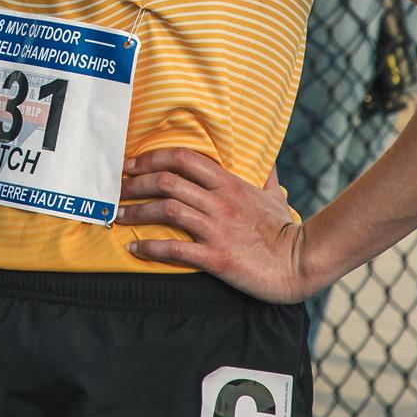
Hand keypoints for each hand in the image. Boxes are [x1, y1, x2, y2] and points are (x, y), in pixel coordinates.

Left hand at [113, 149, 312, 303]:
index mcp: (230, 183)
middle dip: (136, 184)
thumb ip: (263, 172)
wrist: (299, 263)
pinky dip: (150, 248)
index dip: (152, 157)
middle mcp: (219, 202)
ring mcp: (217, 229)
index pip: (184, 158)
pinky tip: (135, 249)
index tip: (132, 164)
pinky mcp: (216, 257)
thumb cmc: (284, 228)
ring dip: (137, 212)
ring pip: (166, 210)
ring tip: (118, 216)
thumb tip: (264, 153)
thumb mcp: (273, 193)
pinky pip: (175, 248)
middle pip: (167, 182)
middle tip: (117, 189)